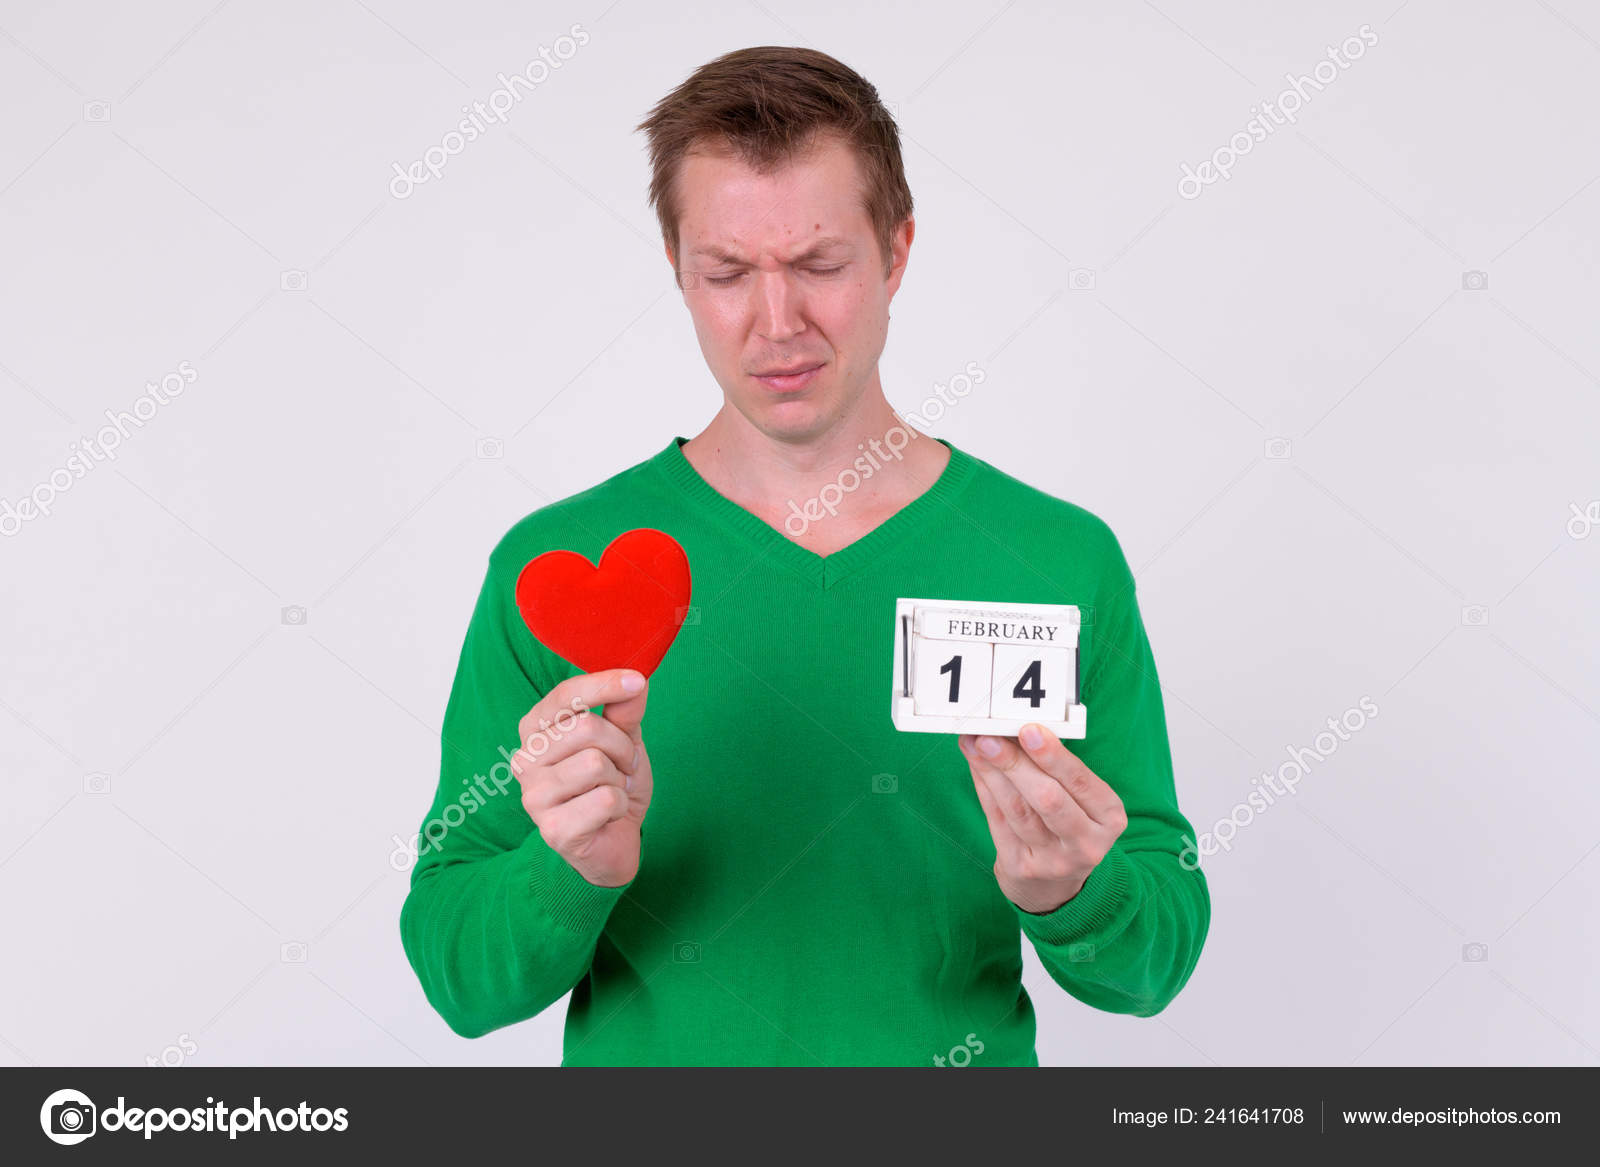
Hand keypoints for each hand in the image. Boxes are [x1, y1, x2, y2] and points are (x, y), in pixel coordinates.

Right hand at [512, 668, 652, 887]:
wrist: (615, 841)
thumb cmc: (611, 784)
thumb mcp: (624, 740)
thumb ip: (625, 712)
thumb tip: (636, 681)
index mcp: (535, 731)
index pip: (565, 696)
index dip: (603, 685)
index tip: (637, 680)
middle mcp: (524, 760)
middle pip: (587, 729)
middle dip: (621, 747)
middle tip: (623, 766)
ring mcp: (534, 797)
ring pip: (596, 764)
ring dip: (620, 779)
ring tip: (611, 790)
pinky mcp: (552, 829)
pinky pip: (605, 800)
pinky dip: (619, 806)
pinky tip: (606, 816)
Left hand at [958, 724, 1127, 913]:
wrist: (1055, 884)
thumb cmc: (1069, 823)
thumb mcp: (1081, 799)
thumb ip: (1056, 767)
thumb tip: (1017, 728)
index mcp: (1109, 818)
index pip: (1080, 782)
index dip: (1053, 756)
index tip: (1028, 730)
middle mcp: (1086, 843)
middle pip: (1047, 800)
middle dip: (1016, 764)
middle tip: (990, 738)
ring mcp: (1053, 861)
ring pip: (1018, 811)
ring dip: (992, 773)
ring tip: (975, 744)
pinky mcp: (1022, 868)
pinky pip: (998, 821)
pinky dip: (985, 789)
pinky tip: (976, 765)